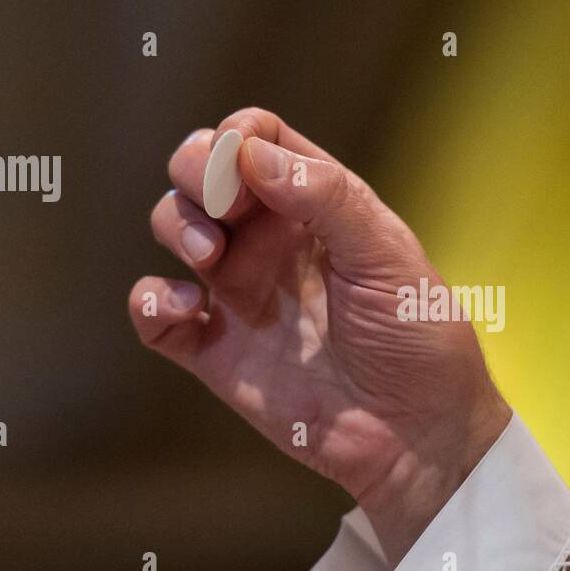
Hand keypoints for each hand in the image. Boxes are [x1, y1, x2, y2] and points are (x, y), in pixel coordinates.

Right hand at [129, 108, 511, 561]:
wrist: (416, 434)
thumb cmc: (418, 339)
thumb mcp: (388, 256)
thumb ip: (326, 197)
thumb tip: (250, 153)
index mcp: (317, 205)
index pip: (256, 138)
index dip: (236, 136)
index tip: (240, 163)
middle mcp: (272, 239)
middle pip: (201, 172)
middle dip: (194, 170)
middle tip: (221, 206)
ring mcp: (240, 292)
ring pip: (173, 226)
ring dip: (176, 223)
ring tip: (210, 255)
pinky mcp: (215, 349)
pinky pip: (156, 312)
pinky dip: (151, 299)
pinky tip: (187, 308)